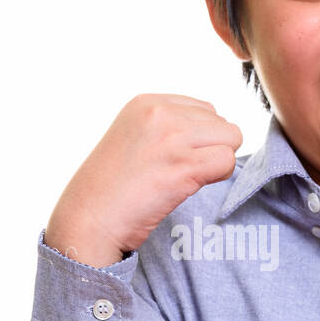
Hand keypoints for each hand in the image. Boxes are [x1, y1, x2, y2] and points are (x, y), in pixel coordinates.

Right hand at [44, 94, 242, 267]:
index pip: (205, 108)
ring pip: (230, 139)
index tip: (175, 158)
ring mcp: (172, 137)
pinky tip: (189, 187)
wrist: (89, 218)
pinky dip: (218, 177)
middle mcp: (160, 112)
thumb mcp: (134, 136)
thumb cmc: (112, 187)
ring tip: (185, 178)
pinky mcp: (182, 164)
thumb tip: (216, 130)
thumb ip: (169, 125)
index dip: (200, 137)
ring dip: (217, 163)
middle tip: (181, 171)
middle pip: (221, 123)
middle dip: (211, 149)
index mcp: (147, 102)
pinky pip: (227, 161)